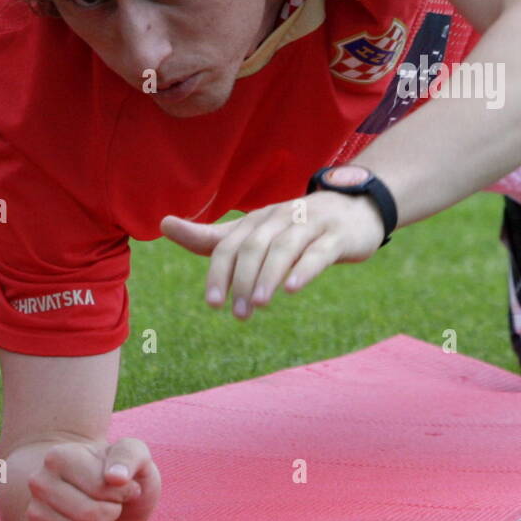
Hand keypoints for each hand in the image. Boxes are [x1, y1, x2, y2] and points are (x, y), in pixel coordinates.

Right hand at [24, 438, 160, 520]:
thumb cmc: (127, 481)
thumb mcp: (138, 457)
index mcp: (59, 456)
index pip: (100, 485)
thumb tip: (115, 477)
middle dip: (113, 512)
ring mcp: (34, 514)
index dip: (122, 491)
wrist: (120, 510)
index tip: (122, 484)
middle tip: (110, 503)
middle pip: (90, 514)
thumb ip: (130, 456)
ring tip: (99, 518)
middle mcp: (39, 483)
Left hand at [160, 191, 387, 318]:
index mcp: (258, 219)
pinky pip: (319, 252)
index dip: (219, 273)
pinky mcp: (338, 236)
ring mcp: (311, 224)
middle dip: (242, 280)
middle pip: (254, 247)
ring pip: (284, 248)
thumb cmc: (298, 226)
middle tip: (237, 313)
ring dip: (268, 276)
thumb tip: (164, 225)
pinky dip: (304, 269)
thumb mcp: (255, 231)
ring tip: (259, 304)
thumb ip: (213, 236)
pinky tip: (292, 288)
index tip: (213, 303)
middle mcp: (281, 217)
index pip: (229, 244)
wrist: (356, 208)